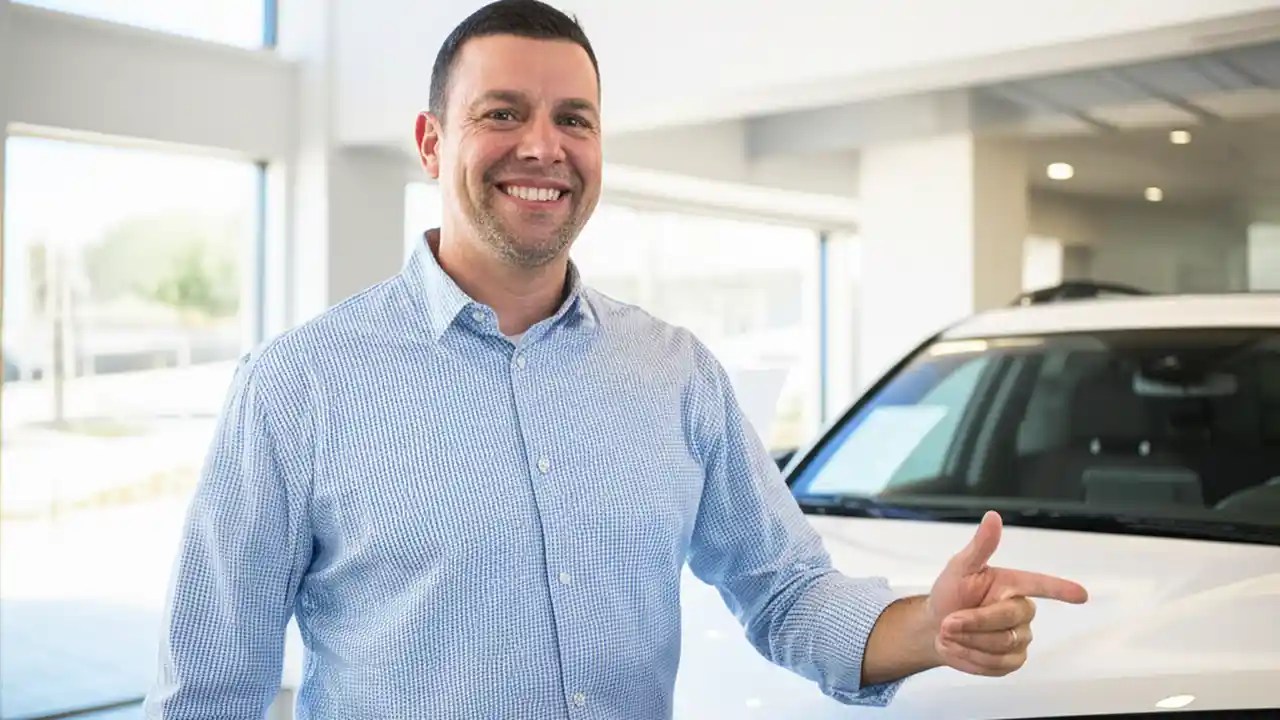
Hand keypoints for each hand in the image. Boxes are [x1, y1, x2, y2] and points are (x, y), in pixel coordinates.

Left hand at [926, 510, 1087, 676]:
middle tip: (948, 622)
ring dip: (968, 641)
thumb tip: (993, 516)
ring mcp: (1020, 638)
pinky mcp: (1012, 661)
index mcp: (1013, 585)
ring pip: (1001, 645)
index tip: (1081, 595)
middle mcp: (1022, 611)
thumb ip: (979, 547)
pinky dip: (971, 658)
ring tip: (950, 633)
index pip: (1041, 585)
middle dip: (972, 622)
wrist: (935, 627)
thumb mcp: (959, 568)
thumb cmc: (951, 594)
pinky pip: (997, 664)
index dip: (1060, 589)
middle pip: (1007, 619)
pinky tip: (960, 649)